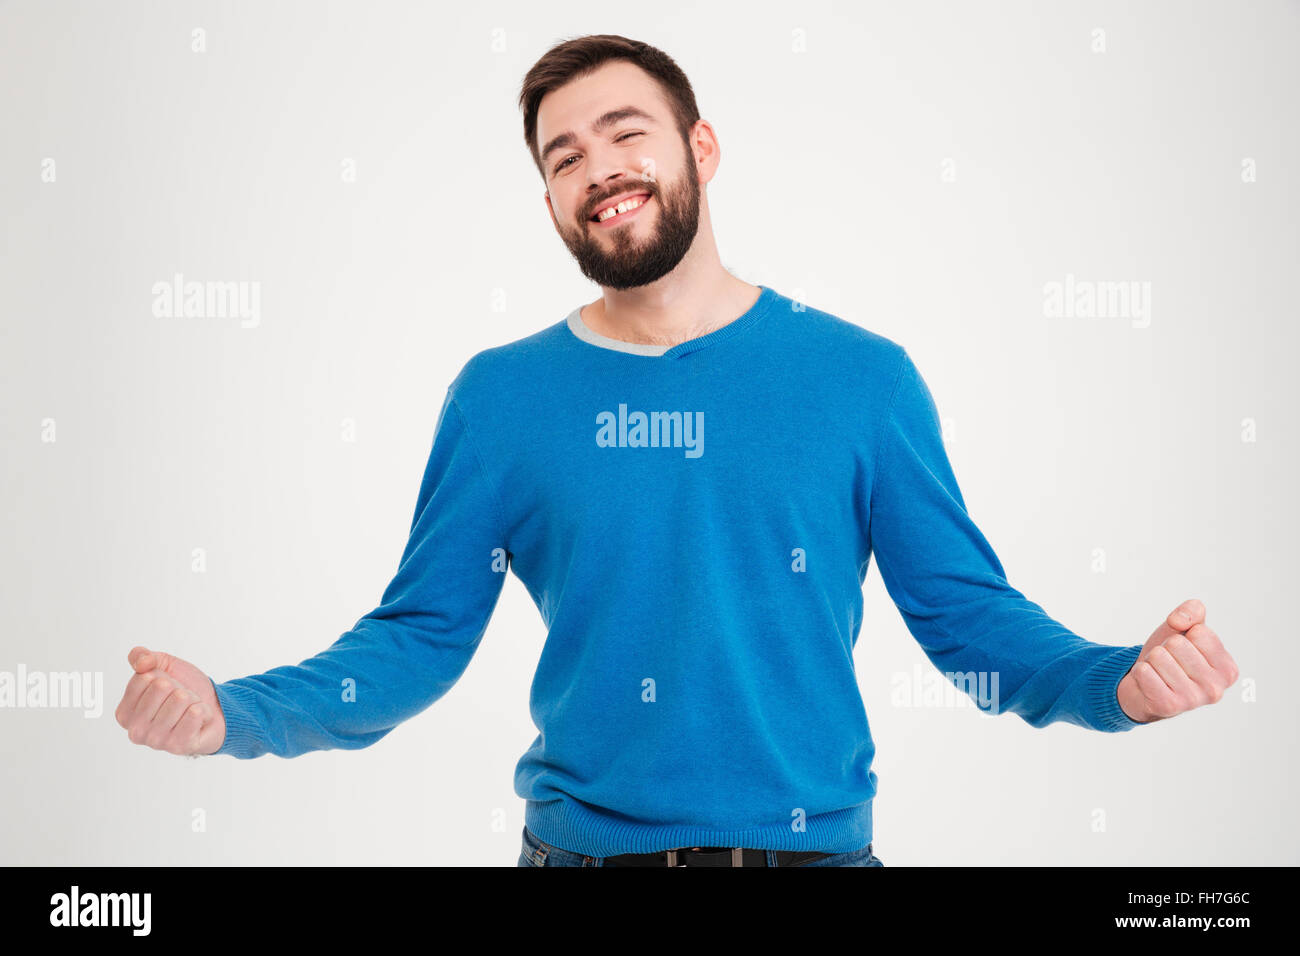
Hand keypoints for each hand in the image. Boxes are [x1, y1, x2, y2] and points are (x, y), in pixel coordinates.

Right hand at [115, 646, 225, 754]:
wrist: (213, 709)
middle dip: (178, 686)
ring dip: (191, 699)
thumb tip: (142, 663)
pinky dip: (202, 709)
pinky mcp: (179, 746)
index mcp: (124, 713)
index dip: (161, 675)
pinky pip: (194, 713)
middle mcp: (136, 731)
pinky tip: (198, 718)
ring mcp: (156, 741)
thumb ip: (143, 657)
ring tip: (189, 709)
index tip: (166, 687)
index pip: (144, 678)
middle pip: (161, 687)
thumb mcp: (163, 665)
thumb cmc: (184, 688)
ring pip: (180, 699)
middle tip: (181, 699)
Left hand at [1117, 599, 1237, 723]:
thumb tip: (1178, 620)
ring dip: (1152, 660)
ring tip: (1160, 673)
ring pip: (1158, 656)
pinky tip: (1150, 683)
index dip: (1185, 634)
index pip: (1200, 632)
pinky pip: (1143, 672)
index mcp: (1228, 669)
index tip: (1185, 650)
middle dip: (1166, 647)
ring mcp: (1193, 700)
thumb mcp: (1185, 629)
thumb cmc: (1172, 656)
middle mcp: (1215, 688)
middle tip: (1169, 663)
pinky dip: (1140, 671)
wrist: (1146, 686)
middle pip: (1177, 644)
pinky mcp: (1168, 706)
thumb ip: (1191, 612)